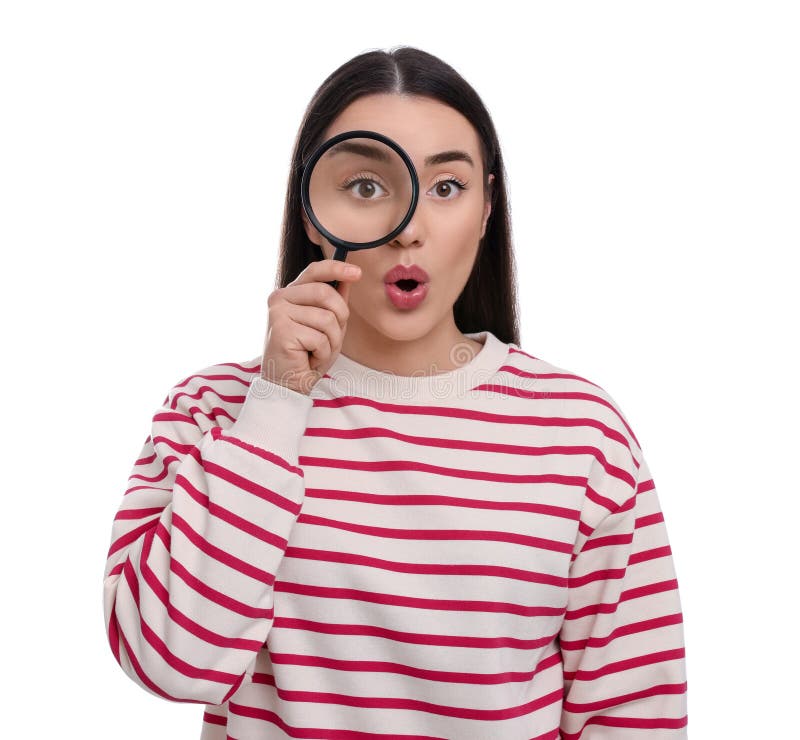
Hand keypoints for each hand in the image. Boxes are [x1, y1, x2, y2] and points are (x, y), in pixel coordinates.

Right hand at [260, 259, 361, 394]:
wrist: (288, 385)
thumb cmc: (307, 355)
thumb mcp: (328, 326)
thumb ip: (334, 302)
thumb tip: (347, 277)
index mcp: (291, 293)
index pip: (315, 271)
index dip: (337, 268)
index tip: (358, 273)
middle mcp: (280, 298)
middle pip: (326, 293)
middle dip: (339, 318)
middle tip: (330, 338)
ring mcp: (278, 313)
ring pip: (326, 318)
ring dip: (331, 341)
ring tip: (317, 352)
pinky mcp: (280, 330)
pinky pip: (319, 337)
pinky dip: (322, 353)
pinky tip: (309, 359)